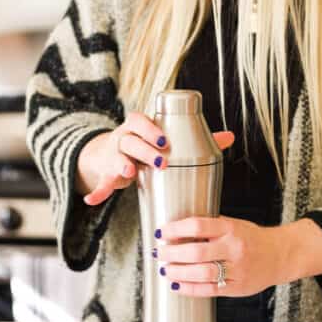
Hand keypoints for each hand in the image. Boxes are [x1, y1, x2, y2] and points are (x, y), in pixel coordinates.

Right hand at [77, 113, 234, 205]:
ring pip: (117, 158)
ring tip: (129, 173)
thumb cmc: (145, 144)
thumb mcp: (164, 139)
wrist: (110, 153)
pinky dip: (97, 191)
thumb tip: (230, 136)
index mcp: (138, 126)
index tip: (163, 140)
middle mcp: (124, 138)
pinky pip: (101, 182)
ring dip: (122, 165)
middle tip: (160, 162)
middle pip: (131, 140)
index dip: (151, 129)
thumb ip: (195, 138)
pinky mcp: (106, 173)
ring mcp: (114, 156)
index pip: (142, 121)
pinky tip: (92, 200)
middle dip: (144, 150)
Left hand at [155, 217, 289, 297]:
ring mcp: (237, 269)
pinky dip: (189, 288)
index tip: (161, 232)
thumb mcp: (234, 225)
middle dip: (172, 253)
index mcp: (231, 229)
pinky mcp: (238, 287)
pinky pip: (209, 290)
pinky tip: (177, 285)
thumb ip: (210, 228)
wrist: (281, 255)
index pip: (197, 226)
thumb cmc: (253, 239)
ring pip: (201, 273)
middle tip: (159, 253)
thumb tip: (177, 232)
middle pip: (196, 252)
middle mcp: (234, 248)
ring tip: (166, 270)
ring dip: (178, 273)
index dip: (175, 229)